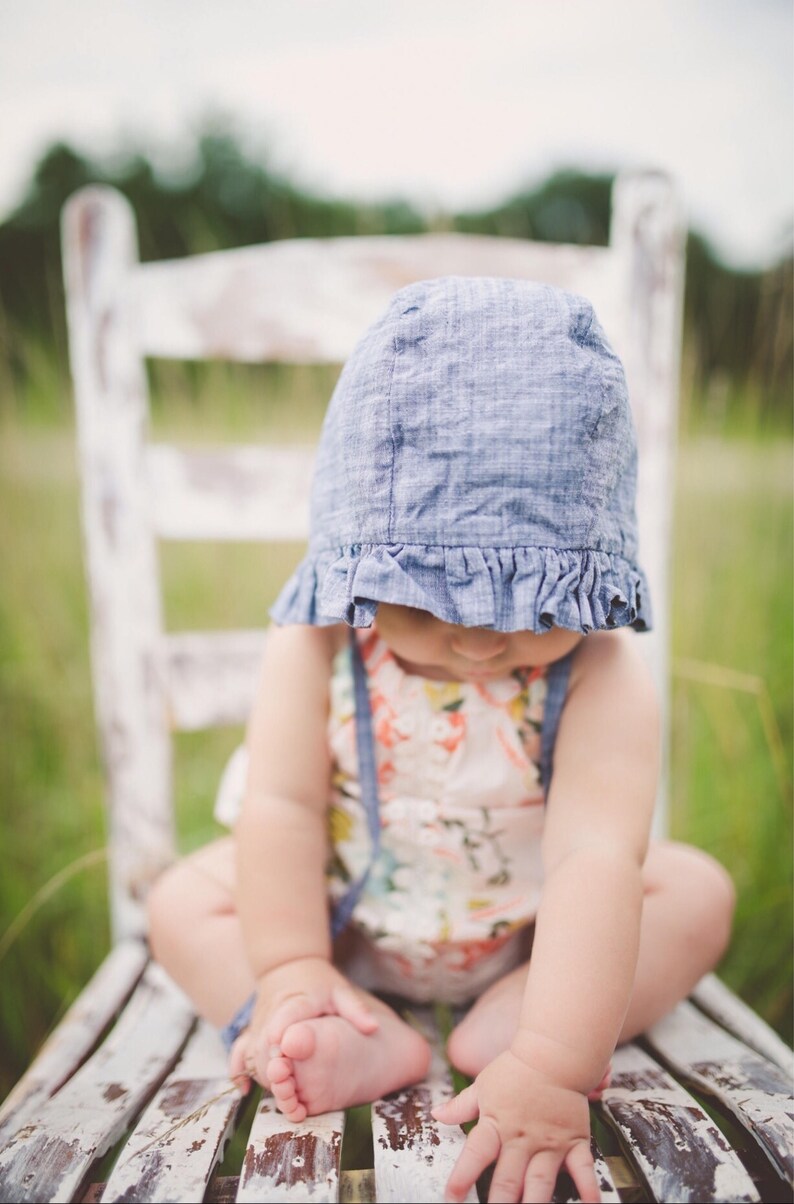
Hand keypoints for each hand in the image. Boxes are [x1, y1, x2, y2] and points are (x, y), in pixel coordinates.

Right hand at [228, 956, 377, 1089]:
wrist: (289, 964)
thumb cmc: (320, 982)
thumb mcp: (340, 991)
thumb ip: (355, 1009)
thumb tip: (373, 1028)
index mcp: (297, 1001)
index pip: (286, 1017)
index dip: (282, 1034)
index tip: (284, 1053)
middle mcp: (273, 1012)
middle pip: (265, 1040)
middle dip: (271, 1063)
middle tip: (284, 1085)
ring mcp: (259, 1022)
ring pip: (252, 1049)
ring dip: (260, 1070)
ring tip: (276, 1090)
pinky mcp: (252, 1030)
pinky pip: (239, 1050)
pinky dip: (238, 1068)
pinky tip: (244, 1088)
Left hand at [433, 1049, 599, 1203]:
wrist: (553, 1053)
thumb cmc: (516, 1068)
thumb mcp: (483, 1085)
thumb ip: (461, 1106)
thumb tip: (436, 1114)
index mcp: (496, 1124)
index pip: (475, 1155)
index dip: (461, 1178)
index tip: (451, 1198)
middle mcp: (521, 1139)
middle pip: (507, 1179)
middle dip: (499, 1203)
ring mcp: (549, 1143)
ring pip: (539, 1182)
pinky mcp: (574, 1142)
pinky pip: (582, 1169)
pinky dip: (587, 1189)